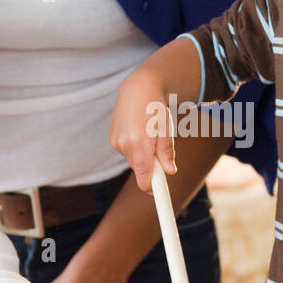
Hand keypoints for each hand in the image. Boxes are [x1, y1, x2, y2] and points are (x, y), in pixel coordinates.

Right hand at [110, 68, 176, 191]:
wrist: (137, 88)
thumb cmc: (155, 107)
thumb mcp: (166, 128)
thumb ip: (166, 152)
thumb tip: (170, 172)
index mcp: (138, 143)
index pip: (143, 176)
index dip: (151, 187)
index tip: (157, 194)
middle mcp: (123, 144)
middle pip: (140, 169)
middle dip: (151, 164)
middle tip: (160, 147)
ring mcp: (115, 142)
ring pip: (134, 160)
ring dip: (143, 154)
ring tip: (148, 132)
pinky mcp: (112, 139)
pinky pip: (127, 151)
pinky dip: (135, 146)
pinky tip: (138, 130)